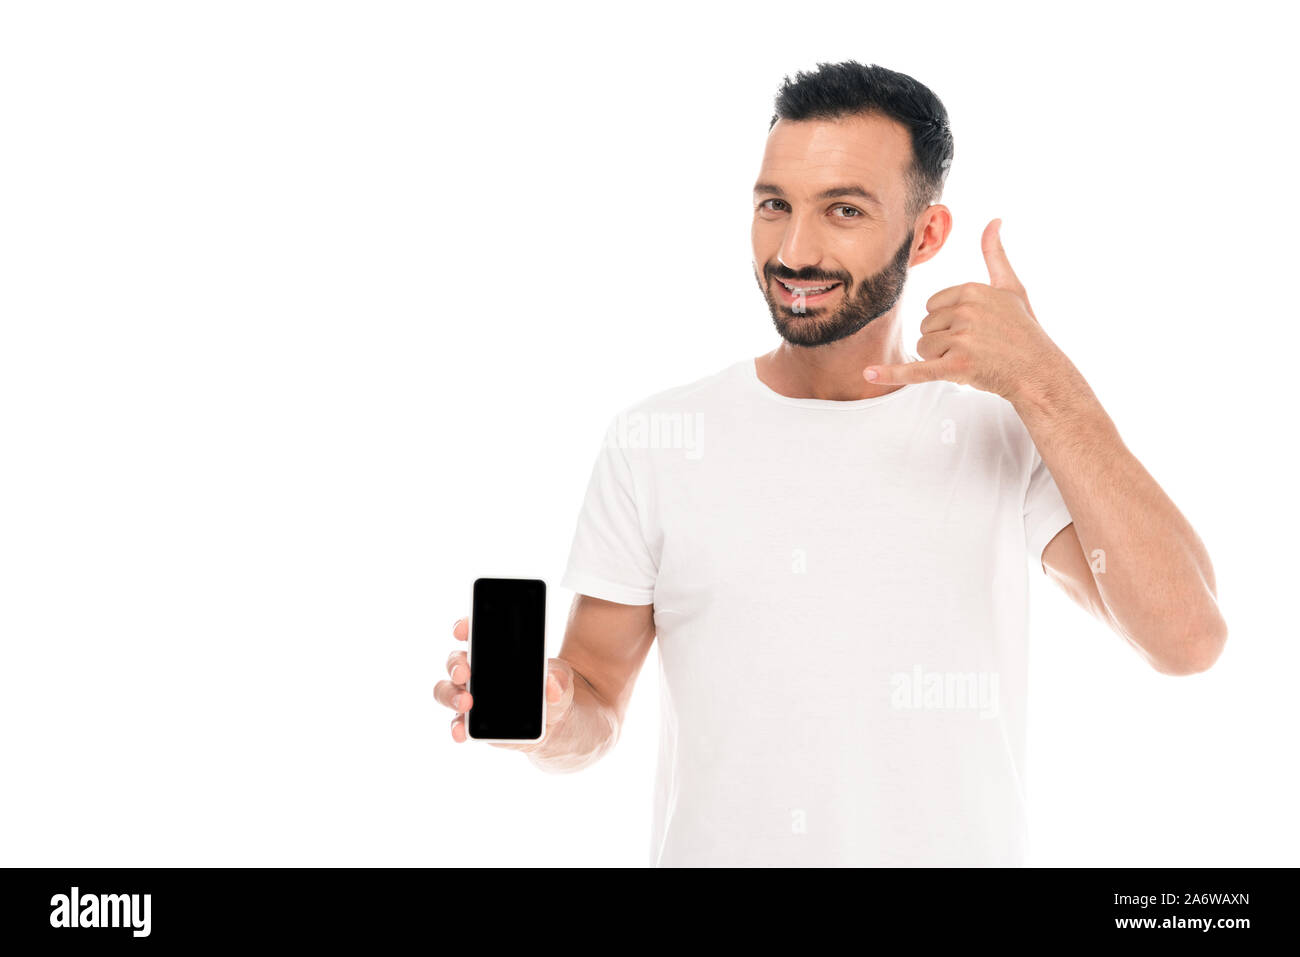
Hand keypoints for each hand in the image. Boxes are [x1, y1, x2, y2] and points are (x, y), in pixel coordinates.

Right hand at [436, 616, 576, 749]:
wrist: (556, 722)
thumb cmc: (553, 688)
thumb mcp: (562, 678)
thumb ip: (558, 679)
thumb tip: (551, 684)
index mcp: (495, 650)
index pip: (473, 631)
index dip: (464, 627)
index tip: (462, 630)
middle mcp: (477, 670)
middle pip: (455, 661)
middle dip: (456, 664)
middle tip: (464, 673)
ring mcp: (472, 695)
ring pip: (447, 691)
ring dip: (451, 695)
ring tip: (465, 703)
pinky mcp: (473, 722)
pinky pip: (457, 723)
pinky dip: (456, 727)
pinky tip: (460, 733)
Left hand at [863, 218, 1066, 403]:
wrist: (1039, 372)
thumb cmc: (1024, 331)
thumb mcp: (1011, 288)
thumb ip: (995, 255)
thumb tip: (994, 220)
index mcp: (971, 290)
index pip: (932, 306)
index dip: (948, 322)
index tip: (975, 329)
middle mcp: (966, 311)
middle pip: (925, 327)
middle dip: (943, 342)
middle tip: (976, 348)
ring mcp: (963, 338)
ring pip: (923, 348)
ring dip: (941, 360)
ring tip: (973, 361)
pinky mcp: (958, 365)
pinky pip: (916, 369)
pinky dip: (891, 374)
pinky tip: (868, 374)